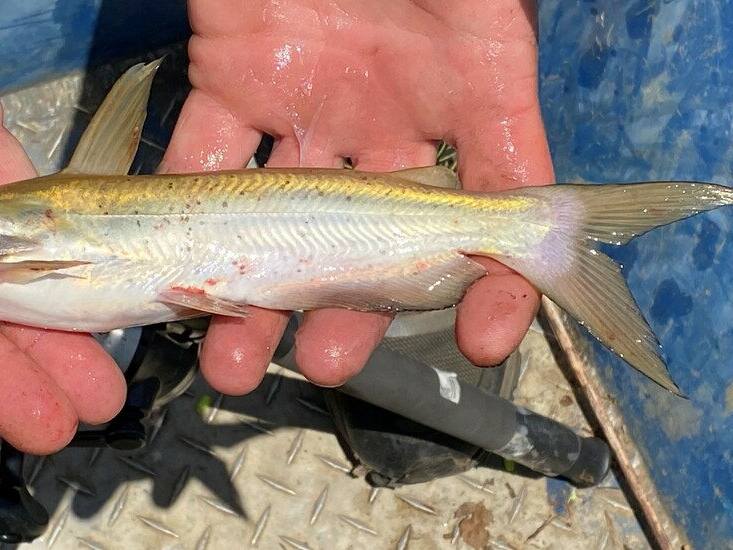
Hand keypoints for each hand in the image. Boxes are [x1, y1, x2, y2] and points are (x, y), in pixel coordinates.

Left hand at [163, 0, 553, 391]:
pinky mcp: (230, 74)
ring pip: (282, 215)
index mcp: (469, 88)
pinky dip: (184, 202)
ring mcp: (305, 100)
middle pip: (373, 233)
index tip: (487, 342)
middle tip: (322, 363)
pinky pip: (202, 148)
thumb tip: (560, 176)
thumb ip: (506, 60)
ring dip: (258, 289)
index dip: (497, 280)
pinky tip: (172, 259)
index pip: (496, 205)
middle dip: (350, 307)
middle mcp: (388, 112)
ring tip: (229, 355)